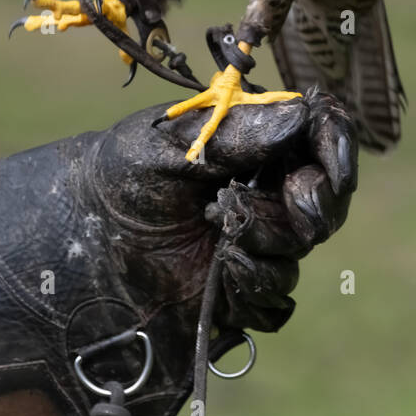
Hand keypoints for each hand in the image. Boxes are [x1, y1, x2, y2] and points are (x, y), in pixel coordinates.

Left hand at [90, 89, 357, 331]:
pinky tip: (221, 272)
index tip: (333, 169)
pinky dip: (256, 287)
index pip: (319, 137)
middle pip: (325, 200)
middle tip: (260, 200)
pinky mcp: (240, 292)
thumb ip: (237, 134)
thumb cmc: (119, 177)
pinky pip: (278, 301)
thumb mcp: (171, 145)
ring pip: (300, 252)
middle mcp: (263, 191)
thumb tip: (302, 113)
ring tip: (218, 229)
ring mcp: (254, 243)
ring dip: (266, 242)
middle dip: (307, 203)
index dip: (337, 149)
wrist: (77, 241)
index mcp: (253, 144)